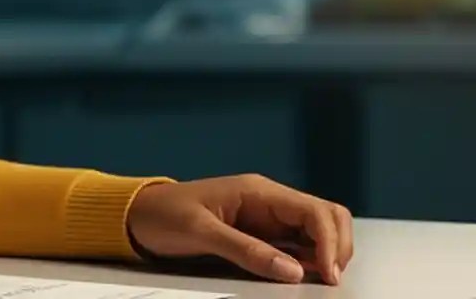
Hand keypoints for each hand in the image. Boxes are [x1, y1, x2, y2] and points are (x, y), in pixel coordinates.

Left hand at [127, 174, 352, 285]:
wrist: (138, 215)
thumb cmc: (164, 216)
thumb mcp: (201, 233)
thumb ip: (246, 250)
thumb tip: (295, 272)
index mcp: (259, 191)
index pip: (315, 211)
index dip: (331, 243)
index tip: (329, 275)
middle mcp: (270, 201)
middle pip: (327, 217)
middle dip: (338, 247)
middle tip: (329, 281)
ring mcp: (267, 218)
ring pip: (317, 232)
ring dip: (326, 255)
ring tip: (318, 283)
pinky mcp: (261, 234)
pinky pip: (297, 246)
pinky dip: (308, 261)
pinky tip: (301, 278)